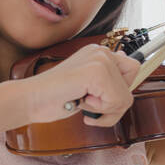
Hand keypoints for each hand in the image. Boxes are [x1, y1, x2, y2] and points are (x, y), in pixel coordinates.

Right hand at [23, 43, 141, 126]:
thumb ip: (108, 79)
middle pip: (131, 87)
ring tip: (82, 102)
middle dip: (112, 105)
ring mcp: (99, 61)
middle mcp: (101, 52)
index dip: (119, 90)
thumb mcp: (88, 86)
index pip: (132, 69)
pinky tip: (80, 102)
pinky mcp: (96, 73)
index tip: (97, 95)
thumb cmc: (56, 96)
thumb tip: (129, 62)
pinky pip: (116, 102)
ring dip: (104, 111)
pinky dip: (100, 112)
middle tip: (88, 103)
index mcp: (98, 52)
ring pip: (124, 98)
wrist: (32, 99)